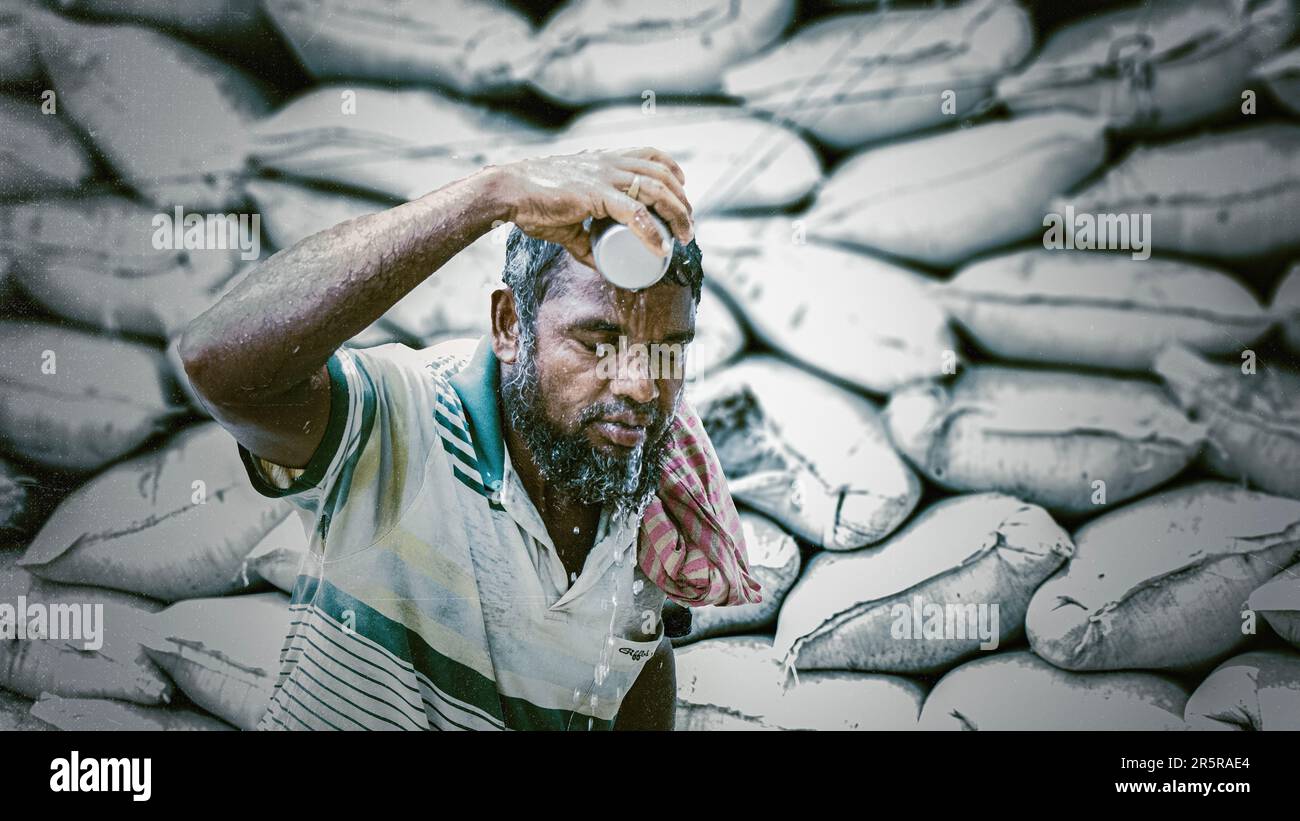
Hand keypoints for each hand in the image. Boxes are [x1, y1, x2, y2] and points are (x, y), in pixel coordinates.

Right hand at [493, 147, 693, 269]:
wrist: (509, 192)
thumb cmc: (533, 203)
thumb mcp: (568, 222)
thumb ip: (584, 241)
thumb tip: (599, 264)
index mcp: (604, 161)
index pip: (649, 154)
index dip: (672, 169)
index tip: (682, 190)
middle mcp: (609, 163)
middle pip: (661, 173)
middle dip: (682, 198)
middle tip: (687, 224)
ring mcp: (604, 177)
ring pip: (656, 189)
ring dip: (677, 213)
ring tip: (684, 235)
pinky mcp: (596, 195)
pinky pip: (635, 213)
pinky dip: (652, 232)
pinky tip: (661, 247)